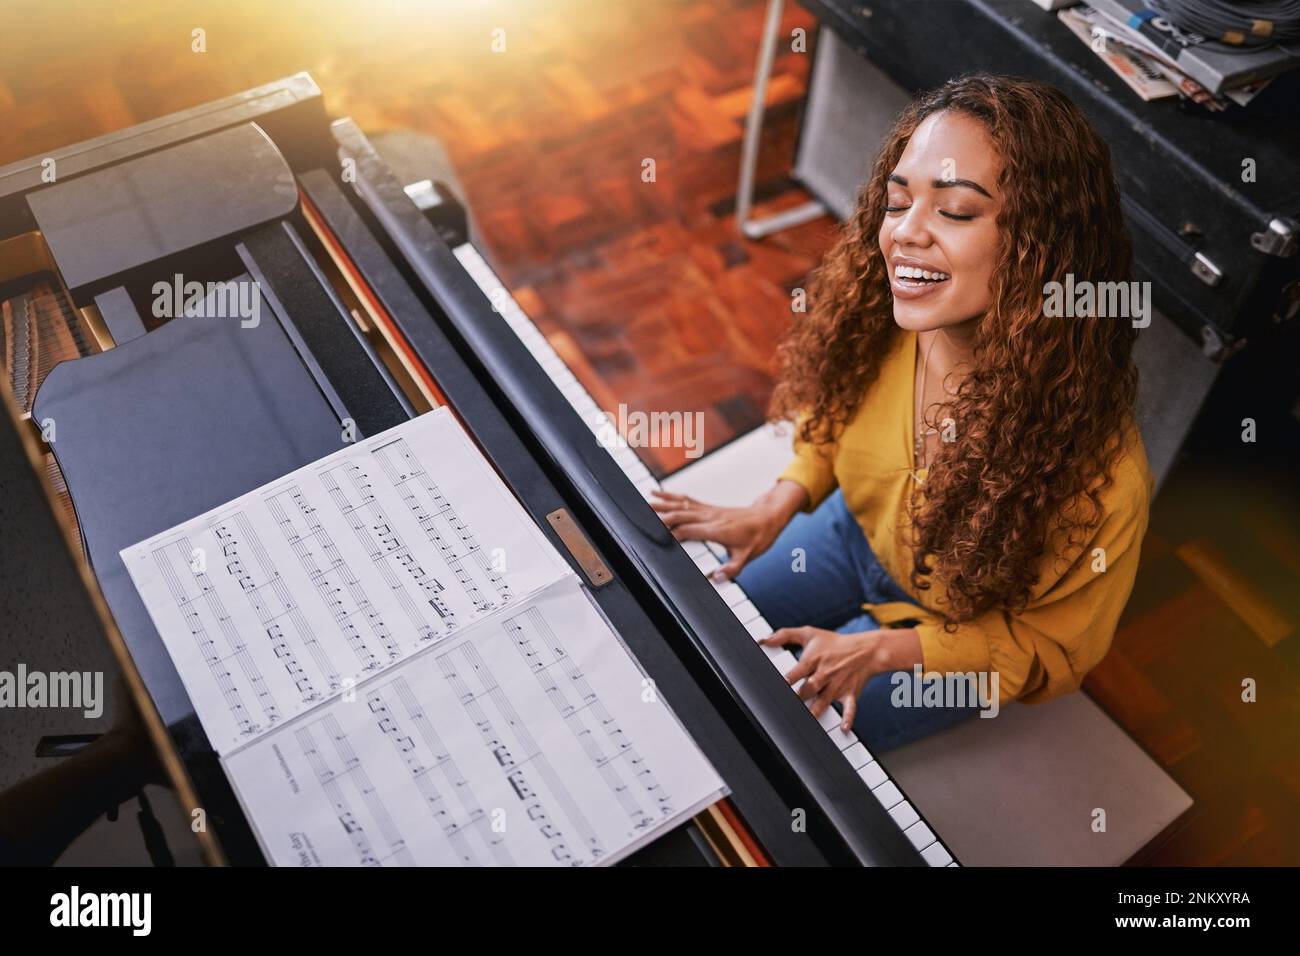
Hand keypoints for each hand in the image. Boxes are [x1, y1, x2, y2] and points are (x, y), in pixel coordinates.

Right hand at [649, 480, 806, 579]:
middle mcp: (710, 517)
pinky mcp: (708, 507)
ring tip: (643, 503)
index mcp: (717, 530)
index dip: (673, 534)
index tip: (658, 538)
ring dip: (662, 504)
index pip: (689, 531)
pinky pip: (686, 500)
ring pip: (680, 505)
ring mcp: (708, 510)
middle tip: (641, 518)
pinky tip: (657, 493)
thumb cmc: (758, 537)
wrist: (768, 517)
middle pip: (680, 515)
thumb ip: (733, 568)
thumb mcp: (748, 557)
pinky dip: (671, 496)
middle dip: (661, 517)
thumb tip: (719, 578)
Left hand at [761, 626, 922, 730]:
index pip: (798, 671)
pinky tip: (843, 728)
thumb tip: (764, 639)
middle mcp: (825, 673)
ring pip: (825, 700)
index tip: (780, 685)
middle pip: (810, 688)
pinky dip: (848, 718)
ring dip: (816, 710)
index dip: (788, 679)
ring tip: (807, 719)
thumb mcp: (810, 633)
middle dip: (799, 697)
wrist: (866, 650)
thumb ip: (785, 634)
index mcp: (814, 659)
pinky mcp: (849, 694)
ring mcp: (837, 685)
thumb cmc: (834, 643)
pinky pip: (849, 708)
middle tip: (787, 707)